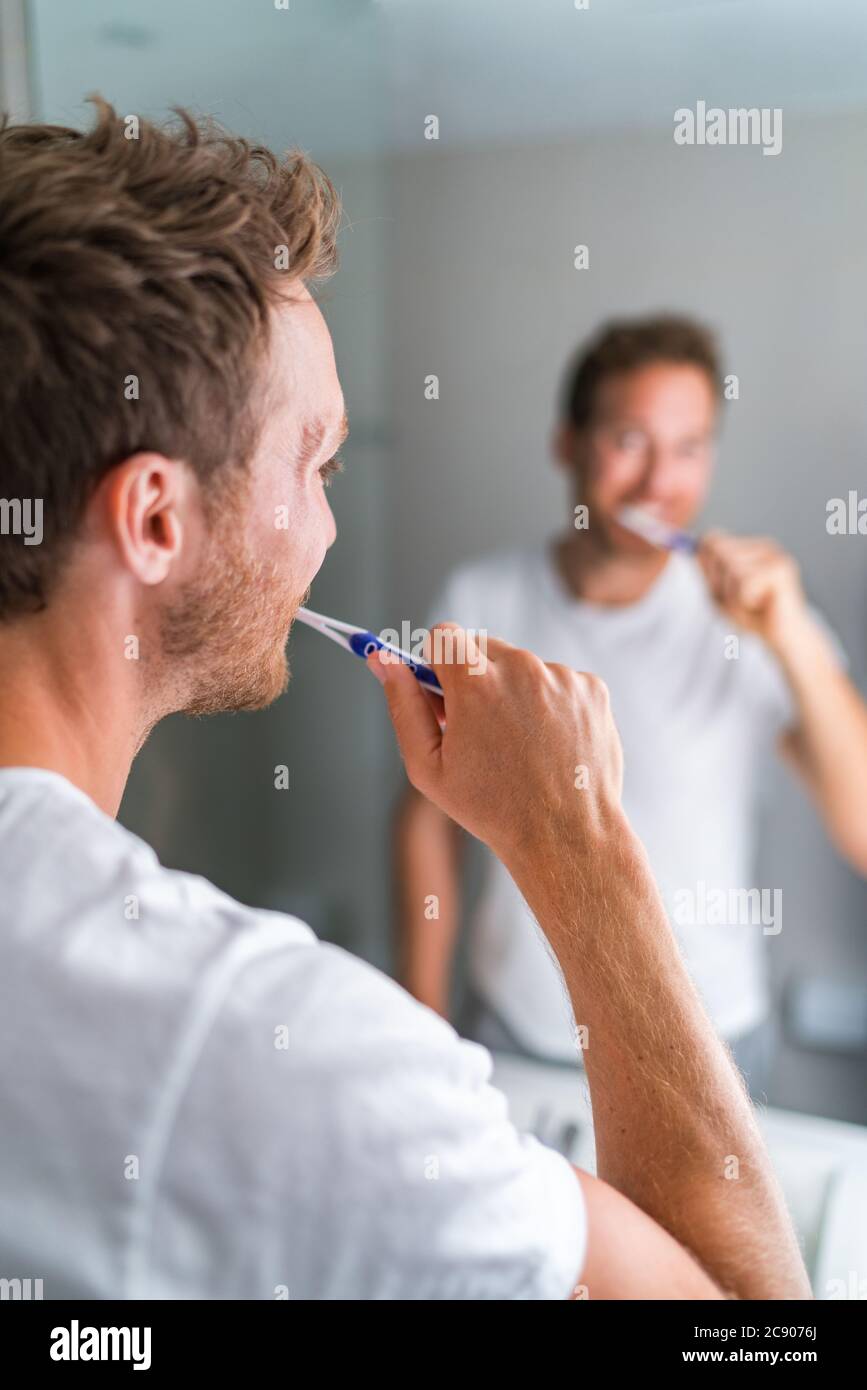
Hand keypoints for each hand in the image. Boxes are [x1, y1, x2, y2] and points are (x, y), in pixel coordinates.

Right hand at [367, 624, 625, 867]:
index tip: (442, 690)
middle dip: (473, 677)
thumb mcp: (428, 766)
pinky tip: (548, 743)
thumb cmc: (492, 808)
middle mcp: (523, 669)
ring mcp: (562, 677)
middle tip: (477, 725)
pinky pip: (557, 680)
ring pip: (522, 666)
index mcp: (476, 683)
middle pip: (482, 647)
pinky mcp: (592, 688)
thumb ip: (403, 705)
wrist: (566, 836)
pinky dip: (549, 703)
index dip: (436, 662)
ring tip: (519, 745)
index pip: (443, 635)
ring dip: (513, 691)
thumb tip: (382, 660)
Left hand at [697, 529, 807, 653]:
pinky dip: (744, 602)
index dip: (707, 569)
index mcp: (748, 547)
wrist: (782, 639)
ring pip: (731, 567)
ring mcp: (774, 555)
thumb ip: (707, 569)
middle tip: (738, 602)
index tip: (719, 590)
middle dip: (719, 583)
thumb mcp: (719, 593)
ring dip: (732, 597)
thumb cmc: (751, 616)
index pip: (710, 540)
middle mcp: (762, 546)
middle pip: (718, 550)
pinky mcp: (782, 568)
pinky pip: (745, 582)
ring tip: (750, 607)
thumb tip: (695, 541)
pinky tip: (761, 608)